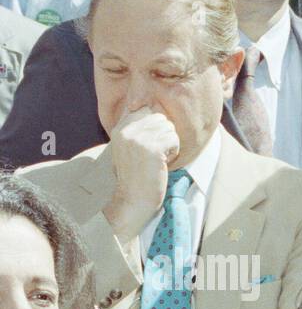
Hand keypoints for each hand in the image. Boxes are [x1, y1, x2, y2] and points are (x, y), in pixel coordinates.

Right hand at [103, 107, 180, 240]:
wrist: (134, 199)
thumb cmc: (137, 177)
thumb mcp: (130, 148)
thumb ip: (138, 129)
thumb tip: (154, 109)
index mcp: (119, 128)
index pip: (146, 111)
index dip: (155, 129)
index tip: (149, 148)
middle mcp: (126, 130)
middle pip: (160, 118)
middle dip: (164, 136)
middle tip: (156, 155)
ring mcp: (138, 138)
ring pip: (169, 128)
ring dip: (170, 145)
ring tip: (158, 160)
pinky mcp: (151, 148)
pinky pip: (174, 139)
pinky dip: (174, 152)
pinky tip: (163, 164)